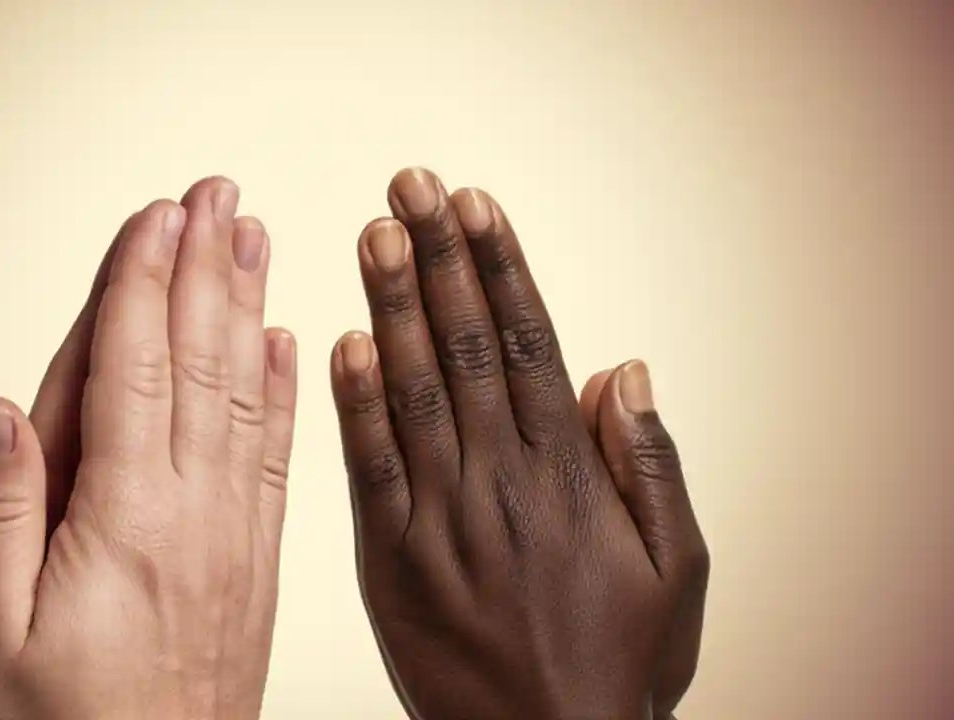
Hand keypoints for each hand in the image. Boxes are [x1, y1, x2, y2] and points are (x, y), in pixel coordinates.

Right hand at [0, 177, 296, 718]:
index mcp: (124, 517)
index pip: (135, 370)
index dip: (142, 285)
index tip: (155, 218)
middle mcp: (193, 511)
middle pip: (200, 360)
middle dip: (205, 268)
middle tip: (217, 197)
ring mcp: (235, 532)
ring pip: (246, 393)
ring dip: (249, 307)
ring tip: (255, 240)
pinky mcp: (257, 559)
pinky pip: (277, 454)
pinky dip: (282, 390)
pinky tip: (288, 345)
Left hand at [331, 168, 708, 718]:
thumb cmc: (613, 662)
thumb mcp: (675, 569)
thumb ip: (648, 463)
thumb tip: (620, 369)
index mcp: (568, 475)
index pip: (527, 345)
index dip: (501, 267)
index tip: (477, 205)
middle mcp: (501, 482)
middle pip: (466, 347)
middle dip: (438, 259)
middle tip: (412, 184)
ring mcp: (442, 518)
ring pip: (414, 392)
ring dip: (394, 306)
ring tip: (375, 233)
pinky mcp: (390, 558)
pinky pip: (370, 469)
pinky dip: (355, 405)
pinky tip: (343, 343)